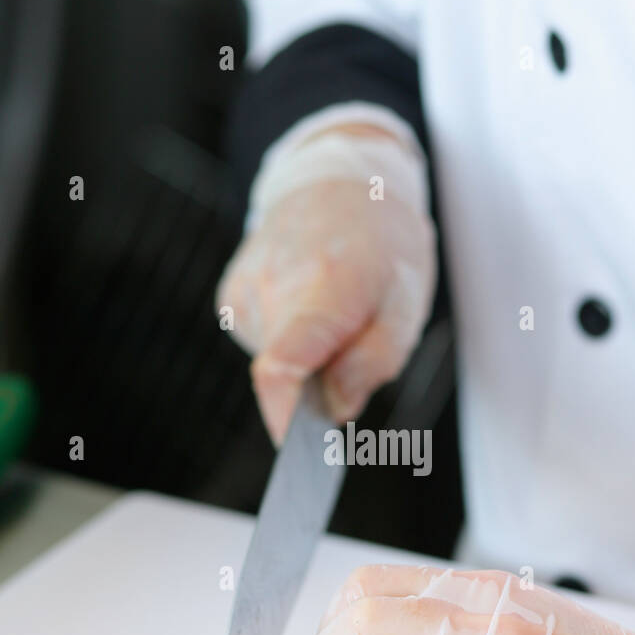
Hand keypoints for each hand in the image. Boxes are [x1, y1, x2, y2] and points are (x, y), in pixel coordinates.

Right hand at [215, 132, 436, 444]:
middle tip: (354, 349)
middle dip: (317, 385)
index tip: (295, 452)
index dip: (284, 420)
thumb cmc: (382, 245)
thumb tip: (334, 411)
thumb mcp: (404, 308)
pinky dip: (288, 339)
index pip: (281, 369)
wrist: (342, 182)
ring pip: (272, 360)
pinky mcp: (231, 297)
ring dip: (306, 358)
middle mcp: (272, 289)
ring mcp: (244, 291)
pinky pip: (262, 341)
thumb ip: (369, 365)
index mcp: (323, 290)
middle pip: (282, 376)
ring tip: (335, 311)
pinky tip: (308, 305)